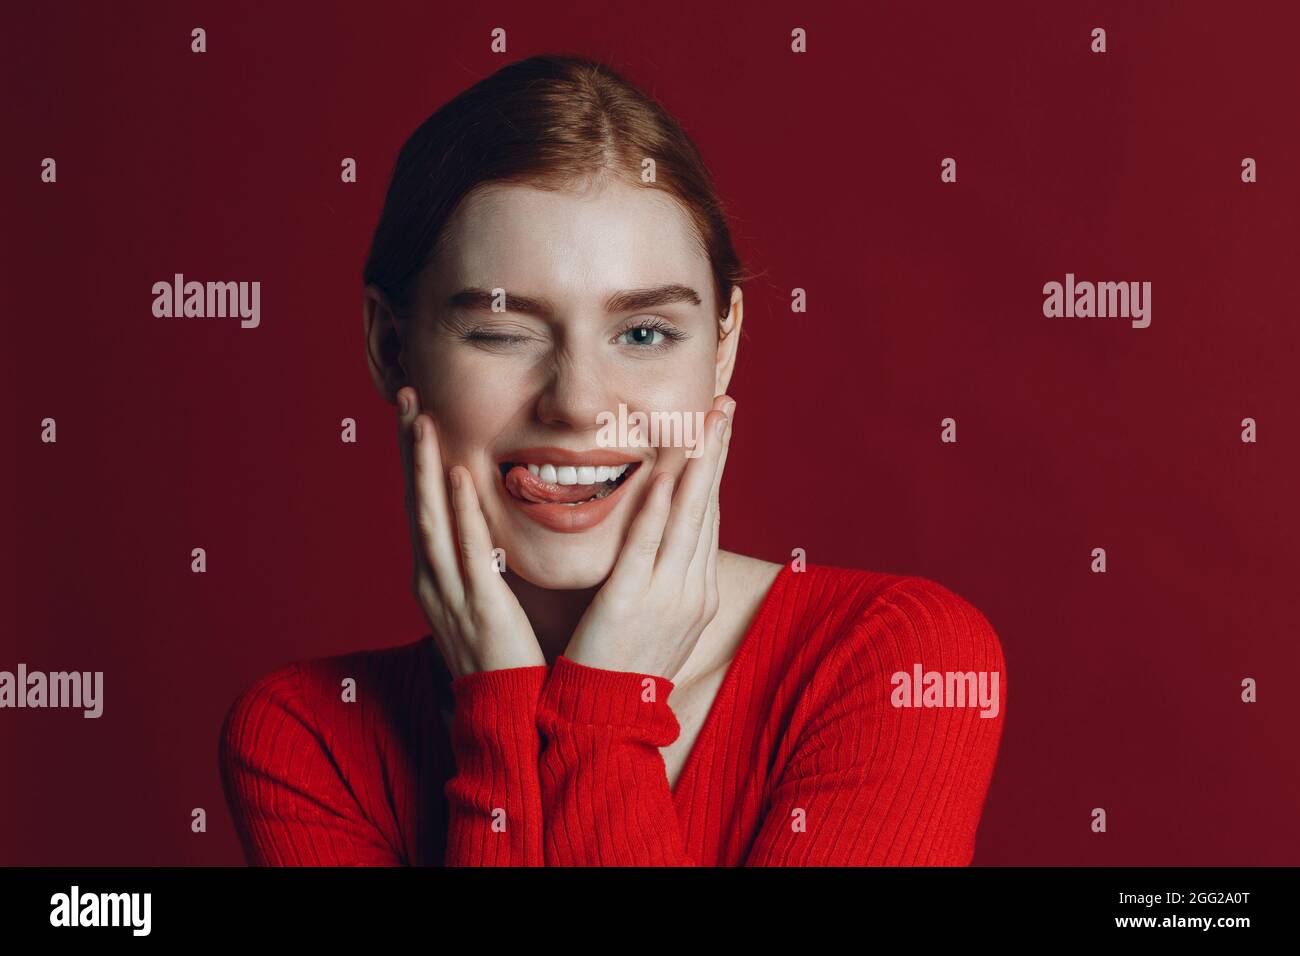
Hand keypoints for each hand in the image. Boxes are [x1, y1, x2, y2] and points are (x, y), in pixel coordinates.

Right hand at [396, 385, 545, 679]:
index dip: (416, 458)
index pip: (422, 504)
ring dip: (426, 466)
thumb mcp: (481, 598)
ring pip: (433, 517)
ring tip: (422, 420)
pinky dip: (461, 511)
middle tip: (406, 397)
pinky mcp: (479, 605)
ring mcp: (450, 591)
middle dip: (410, 448)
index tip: (415, 415)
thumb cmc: (499, 656)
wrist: (503, 714)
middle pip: (416, 499)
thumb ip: (479, 561)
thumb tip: (485, 527)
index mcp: (434, 574)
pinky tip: (459, 476)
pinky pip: (468, 549)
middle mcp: (432, 577)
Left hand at [561, 394, 734, 680]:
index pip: (707, 519)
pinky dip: (657, 506)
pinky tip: (662, 472)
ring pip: (686, 518)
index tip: (718, 431)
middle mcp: (691, 591)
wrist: (604, 718)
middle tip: (724, 405)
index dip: (714, 471)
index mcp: (697, 594)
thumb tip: (661, 543)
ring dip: (697, 464)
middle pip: (707, 508)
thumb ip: (660, 579)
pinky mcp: (630, 602)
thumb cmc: (620, 667)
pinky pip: (647, 545)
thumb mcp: (655, 622)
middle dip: (717, 453)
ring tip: (705, 421)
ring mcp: (665, 596)